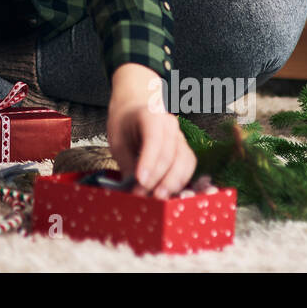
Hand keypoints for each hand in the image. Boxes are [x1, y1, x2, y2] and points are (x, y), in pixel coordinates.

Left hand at [106, 63, 195, 198]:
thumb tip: (132, 188)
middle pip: (170, 155)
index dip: (148, 163)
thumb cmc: (124, 125)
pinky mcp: (185, 149)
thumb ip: (126, 162)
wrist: (134, 110)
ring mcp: (180, 137)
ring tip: (157, 197)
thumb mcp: (117, 140)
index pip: (153, 140)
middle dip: (157, 178)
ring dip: (172, 182)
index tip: (139, 181)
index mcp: (151, 115)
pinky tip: (168, 192)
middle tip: (142, 194)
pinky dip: (181, 181)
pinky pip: (188, 166)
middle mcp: (171, 125)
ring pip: (184, 162)